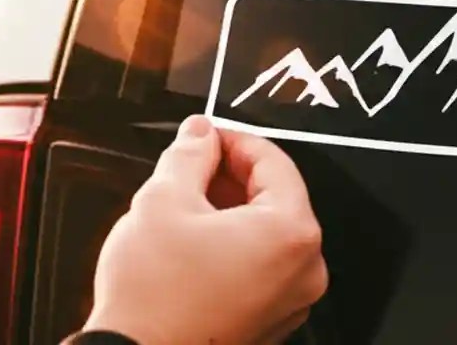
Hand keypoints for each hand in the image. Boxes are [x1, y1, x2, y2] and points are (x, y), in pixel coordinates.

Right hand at [84, 115, 327, 344]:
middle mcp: (304, 271)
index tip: (204, 136)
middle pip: (274, 198)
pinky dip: (232, 246)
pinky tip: (192, 243)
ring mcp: (289, 302)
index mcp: (291, 234)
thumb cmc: (152, 297)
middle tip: (190, 165)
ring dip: (229, 210)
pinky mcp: (267, 323)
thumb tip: (200, 133)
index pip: (273, 161)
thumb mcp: (163, 200)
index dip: (233, 140)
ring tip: (184, 205)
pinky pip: (259, 266)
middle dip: (230, 176)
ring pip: (265, 233)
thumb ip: (189, 154)